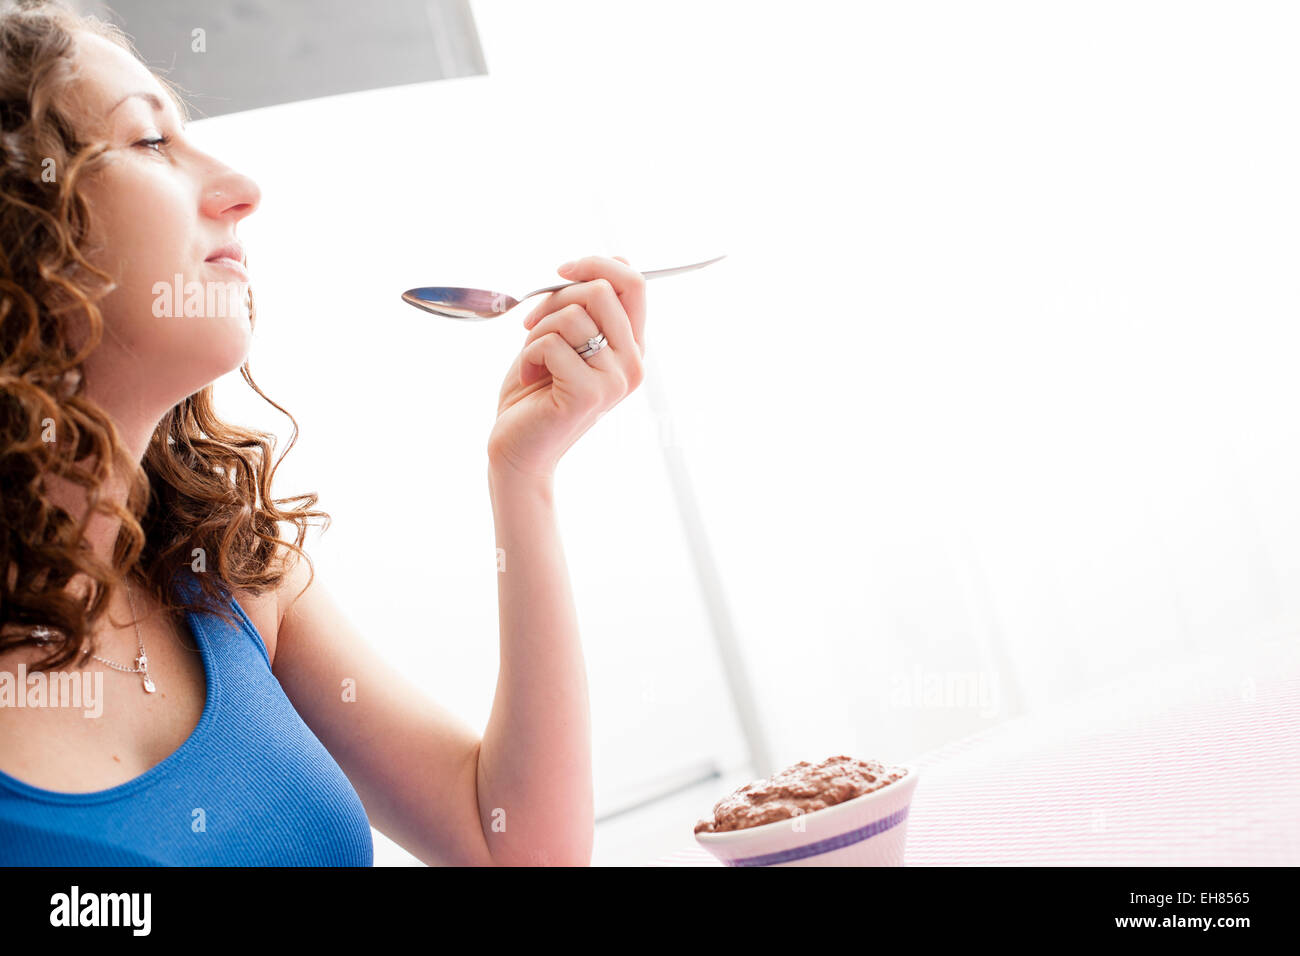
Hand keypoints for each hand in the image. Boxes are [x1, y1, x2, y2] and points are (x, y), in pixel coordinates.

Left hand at [487, 255, 647, 480]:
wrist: (519, 449)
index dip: (596, 264)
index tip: (562, 272)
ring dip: (537, 332)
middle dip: (555, 298)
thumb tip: (585, 269)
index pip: (634, 282)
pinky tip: (531, 378)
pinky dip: (529, 356)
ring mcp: (615, 380)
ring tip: (533, 360)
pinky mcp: (588, 394)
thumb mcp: (563, 340)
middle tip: (533, 326)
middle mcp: (633, 363)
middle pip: (601, 290)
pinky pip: (552, 344)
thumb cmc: (535, 393)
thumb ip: (582, 310)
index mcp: (632, 346)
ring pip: (572, 316)